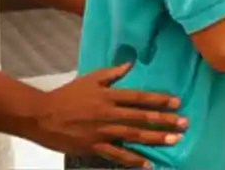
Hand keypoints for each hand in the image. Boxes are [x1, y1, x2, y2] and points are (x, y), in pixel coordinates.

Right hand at [25, 63, 187, 167]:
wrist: (41, 115)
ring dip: (155, 139)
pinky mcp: (93, 146)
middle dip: (164, 121)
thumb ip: (112, 73)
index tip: (177, 102)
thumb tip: (130, 64)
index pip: (139, 97)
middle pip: (141, 118)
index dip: (159, 100)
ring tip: (174, 141)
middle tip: (184, 124)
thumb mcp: (90, 79)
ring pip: (133, 136)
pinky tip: (148, 163)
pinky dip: (133, 160)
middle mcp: (108, 114)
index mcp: (108, 95)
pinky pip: (116, 155)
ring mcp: (101, 132)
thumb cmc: (67, 95)